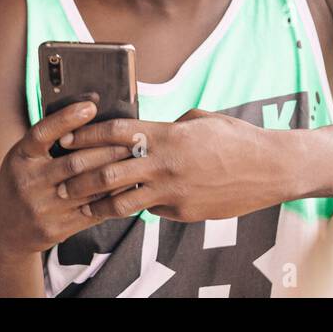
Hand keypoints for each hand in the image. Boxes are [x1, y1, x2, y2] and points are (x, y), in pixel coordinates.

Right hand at [0, 100, 136, 258]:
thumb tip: (90, 107)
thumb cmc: (23, 182)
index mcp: (21, 158)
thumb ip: (49, 138)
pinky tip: (127, 186)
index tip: (90, 106)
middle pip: (75, 163)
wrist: (5, 230)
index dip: (65, 119)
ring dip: (116, 173)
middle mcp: (28, 183)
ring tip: (136, 160)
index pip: (42, 134)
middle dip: (108, 150)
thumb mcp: (24, 157)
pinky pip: (92, 210)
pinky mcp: (55, 228)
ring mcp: (42, 208)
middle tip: (133, 140)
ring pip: (88, 188)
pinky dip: (113, 197)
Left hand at [57, 108, 293, 222]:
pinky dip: (138, 206)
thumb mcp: (202, 120)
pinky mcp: (183, 212)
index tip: (66, 138)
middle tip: (61, 181)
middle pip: (107, 172)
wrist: (271, 169)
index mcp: (168, 134)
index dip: (86, 135)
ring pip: (121, 201)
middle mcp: (165, 164)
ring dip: (97, 203)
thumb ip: (172, 125)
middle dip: (78, 177)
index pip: (115, 132)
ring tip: (82, 204)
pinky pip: (151, 210)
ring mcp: (173, 191)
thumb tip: (152, 131)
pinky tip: (129, 205)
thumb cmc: (238, 138)